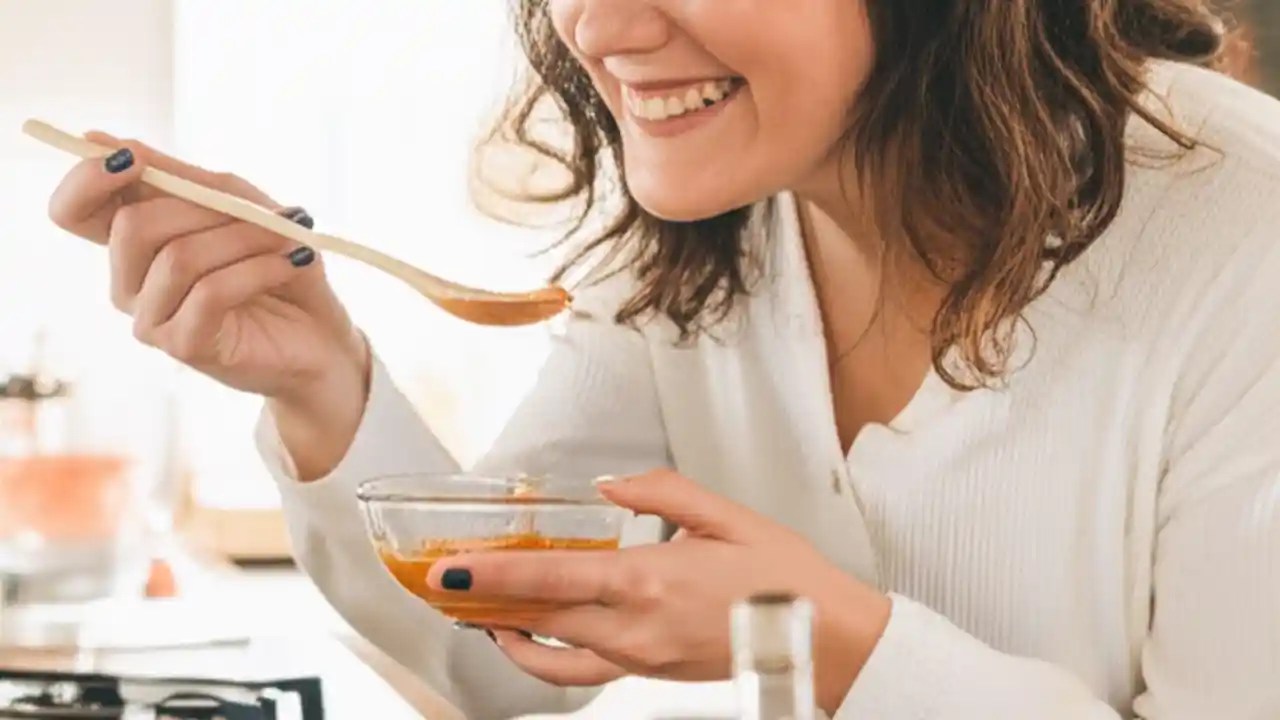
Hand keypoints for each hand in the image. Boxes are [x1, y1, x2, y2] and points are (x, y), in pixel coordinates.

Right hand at [47, 133, 368, 477]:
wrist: (322, 337)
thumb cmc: (277, 263)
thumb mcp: (238, 205)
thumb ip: (179, 178)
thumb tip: (97, 140)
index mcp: (134, 243)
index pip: (73, 211)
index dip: (88, 180)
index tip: (132, 158)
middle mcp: (130, 283)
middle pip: (131, 226)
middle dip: (203, 207)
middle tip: (263, 211)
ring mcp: (151, 319)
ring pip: (179, 257)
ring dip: (246, 237)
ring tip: (288, 240)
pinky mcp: (184, 346)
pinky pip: (210, 292)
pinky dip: (259, 269)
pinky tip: (291, 263)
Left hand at [428, 470, 892, 714]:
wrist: (824, 640)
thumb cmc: (782, 576)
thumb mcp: (725, 515)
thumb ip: (661, 493)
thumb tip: (611, 487)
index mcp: (648, 579)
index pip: (549, 577)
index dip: (491, 576)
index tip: (449, 570)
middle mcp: (634, 626)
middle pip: (538, 617)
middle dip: (482, 603)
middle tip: (442, 585)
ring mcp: (640, 657)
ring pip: (552, 653)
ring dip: (506, 633)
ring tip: (475, 613)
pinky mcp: (650, 672)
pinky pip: (582, 670)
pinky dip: (545, 657)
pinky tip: (530, 638)